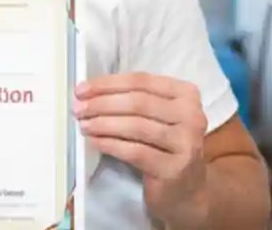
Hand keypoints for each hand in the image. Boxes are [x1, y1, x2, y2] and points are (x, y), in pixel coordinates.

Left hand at [75, 73, 210, 227]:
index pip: (141, 81)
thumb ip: (132, 100)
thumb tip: (89, 92)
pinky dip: (111, 144)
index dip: (108, 83)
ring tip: (84, 124)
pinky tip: (95, 141)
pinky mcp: (174, 169)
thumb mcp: (156, 116)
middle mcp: (192, 115)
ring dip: (103, 123)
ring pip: (136, 126)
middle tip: (78, 108)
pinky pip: (135, 152)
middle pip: (138, 102)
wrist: (186, 190)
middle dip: (102, 103)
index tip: (82, 89)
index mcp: (186, 94)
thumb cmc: (164, 146)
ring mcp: (186, 143)